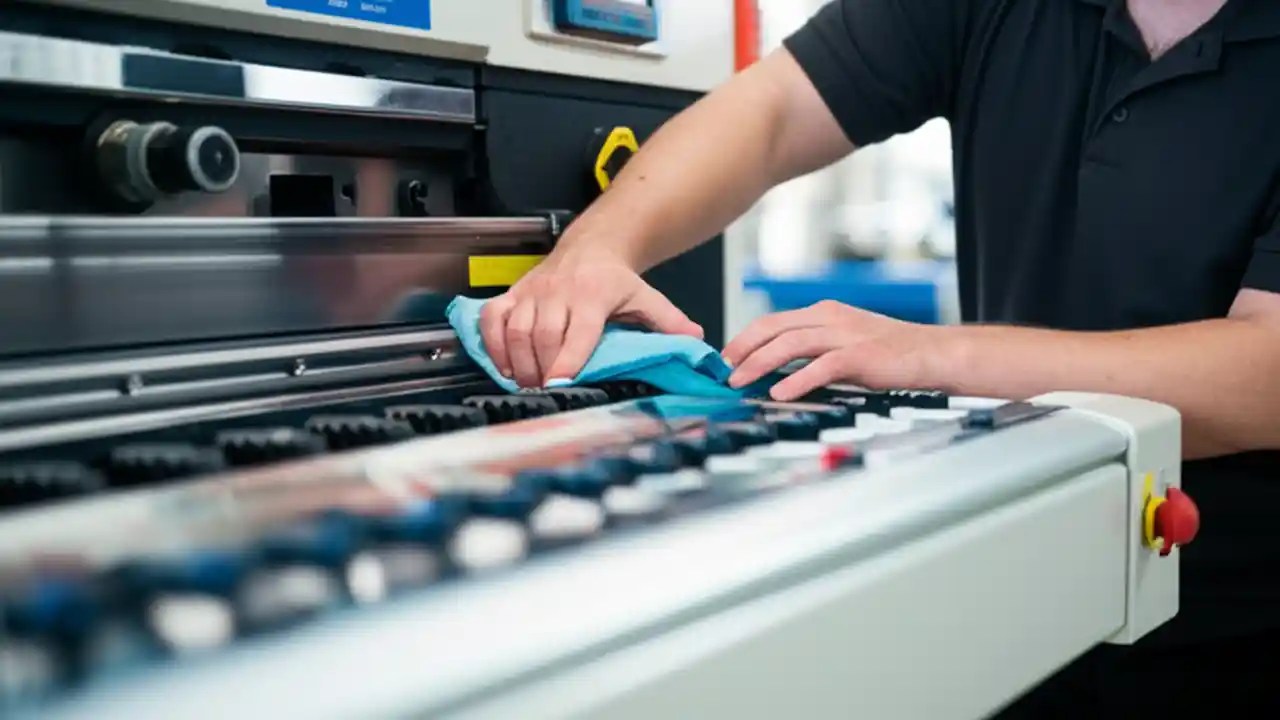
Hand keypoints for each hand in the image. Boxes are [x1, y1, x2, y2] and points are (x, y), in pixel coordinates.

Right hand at [479, 250, 703, 387]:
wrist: (590, 246)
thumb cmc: (616, 280)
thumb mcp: (647, 297)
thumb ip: (669, 321)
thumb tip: (696, 342)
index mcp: (593, 294)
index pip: (578, 331)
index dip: (568, 360)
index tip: (561, 385)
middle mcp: (559, 292)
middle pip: (544, 336)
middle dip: (542, 370)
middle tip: (546, 394)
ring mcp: (532, 292)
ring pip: (516, 330)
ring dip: (518, 363)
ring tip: (528, 385)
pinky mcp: (513, 293)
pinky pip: (493, 319)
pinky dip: (492, 345)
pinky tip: (504, 366)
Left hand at [723, 300, 948, 400]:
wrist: (931, 354)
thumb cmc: (888, 354)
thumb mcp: (843, 343)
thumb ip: (811, 351)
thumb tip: (773, 370)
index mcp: (823, 313)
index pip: (772, 321)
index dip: (744, 339)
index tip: (724, 359)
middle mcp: (830, 318)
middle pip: (773, 328)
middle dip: (742, 349)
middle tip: (722, 371)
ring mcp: (844, 335)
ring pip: (790, 344)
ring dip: (759, 363)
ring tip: (740, 382)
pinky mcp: (859, 356)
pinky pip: (820, 366)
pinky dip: (796, 380)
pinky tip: (779, 392)